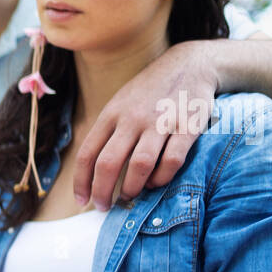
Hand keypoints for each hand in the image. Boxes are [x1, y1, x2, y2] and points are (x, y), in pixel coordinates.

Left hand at [72, 41, 215, 210]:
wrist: (190, 64)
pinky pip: (172, 160)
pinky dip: (162, 178)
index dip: (81, 182)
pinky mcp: (187, 126)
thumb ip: (108, 132)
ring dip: (132, 187)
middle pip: (109, 163)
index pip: (87, 154)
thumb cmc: (150, 91)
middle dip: (102, 192)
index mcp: (111, 114)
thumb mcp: (120, 103)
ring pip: (140, 165)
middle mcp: (132, 118)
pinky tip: (156, 183)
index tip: (81, 200)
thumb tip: (93, 171)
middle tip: (104, 207)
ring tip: (129, 195)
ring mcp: (160, 122)